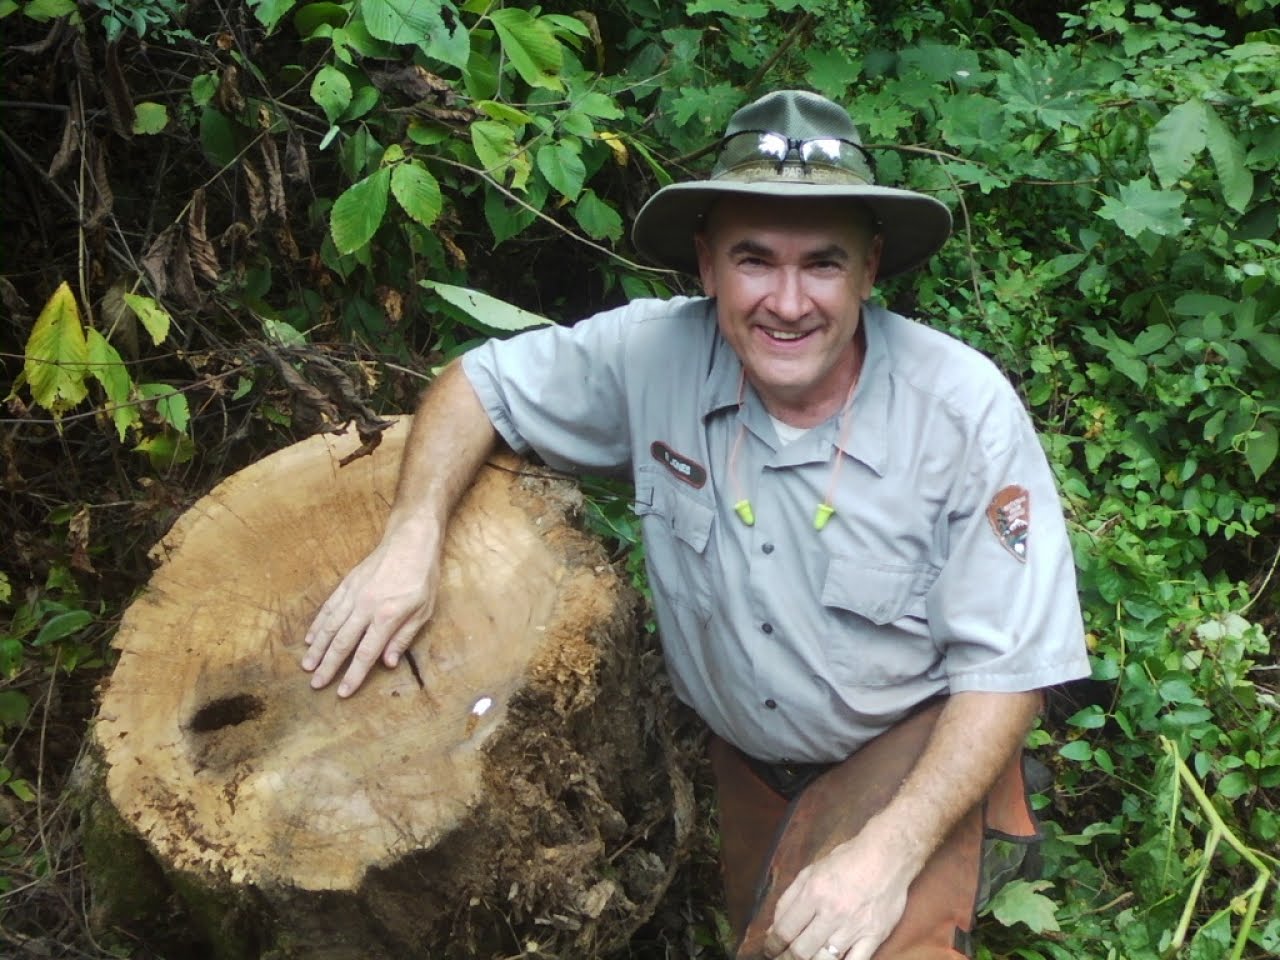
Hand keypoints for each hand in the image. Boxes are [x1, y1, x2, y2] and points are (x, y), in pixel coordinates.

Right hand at [301, 527, 440, 696]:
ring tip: (307, 666)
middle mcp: (366, 607)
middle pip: (342, 642)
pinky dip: (318, 624)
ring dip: (317, 648)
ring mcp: (353, 594)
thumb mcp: (424, 610)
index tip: (342, 692)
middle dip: (328, 666)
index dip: (353, 675)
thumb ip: (404, 637)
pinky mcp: (347, 583)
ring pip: (330, 626)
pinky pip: (328, 607)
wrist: (410, 541)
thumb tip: (387, 663)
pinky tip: (311, 638)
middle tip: (316, 685)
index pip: (366, 653)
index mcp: (388, 616)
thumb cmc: (422, 577)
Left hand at [762, 822, 915, 959]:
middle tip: (783, 959)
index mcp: (814, 892)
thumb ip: (788, 900)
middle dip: (787, 959)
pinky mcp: (875, 936)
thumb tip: (773, 929)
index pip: (785, 930)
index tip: (769, 950)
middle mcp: (832, 912)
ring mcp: (855, 927)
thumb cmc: (846, 861)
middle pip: (802, 950)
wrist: (887, 856)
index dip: (772, 945)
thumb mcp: (810, 871)